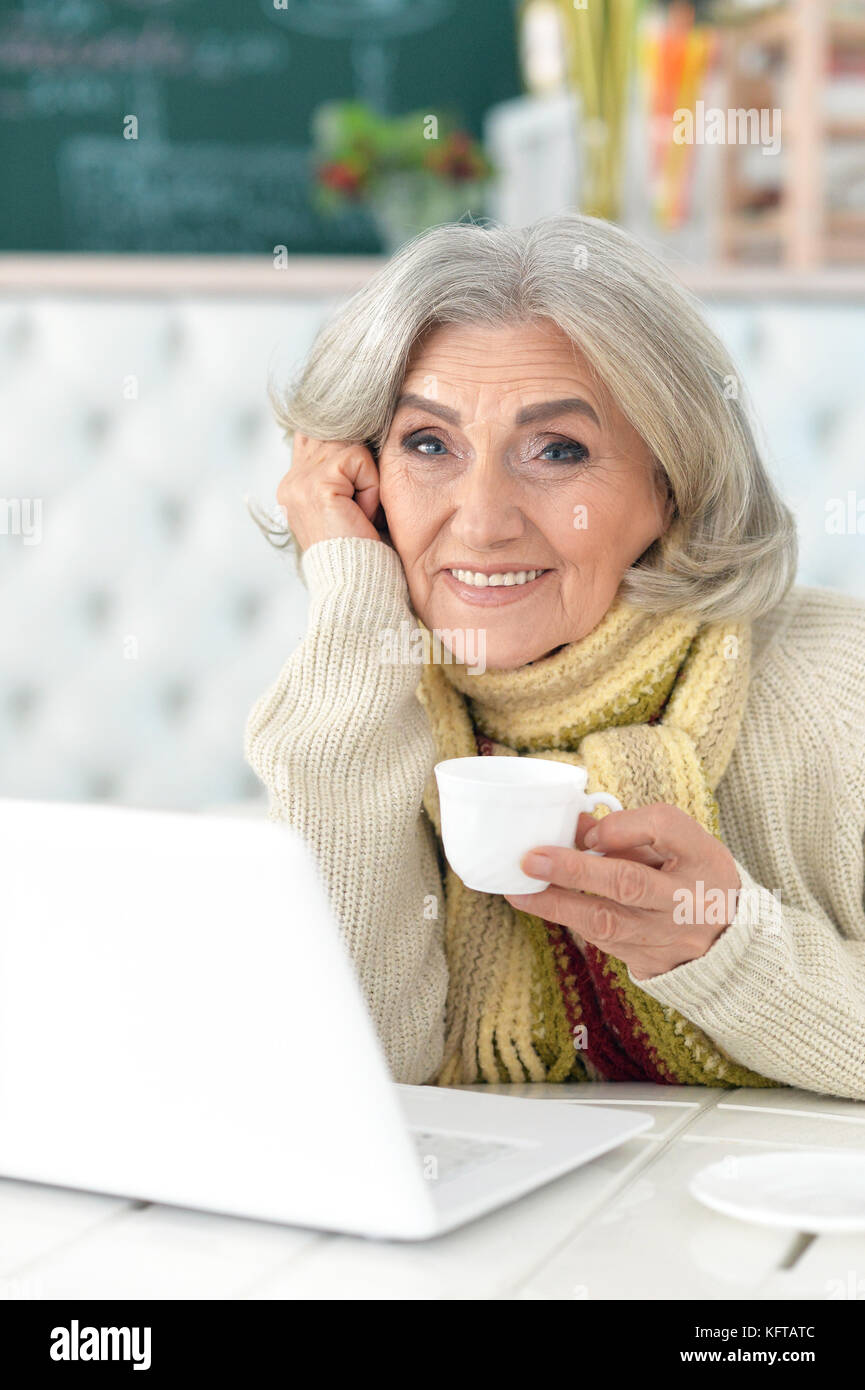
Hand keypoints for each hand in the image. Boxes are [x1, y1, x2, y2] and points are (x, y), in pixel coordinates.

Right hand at [277, 434, 383, 552]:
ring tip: (361, 512)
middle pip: (337, 433)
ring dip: (367, 479)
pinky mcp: (318, 484)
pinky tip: (362, 514)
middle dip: (360, 466)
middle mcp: (291, 480)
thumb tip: (360, 435)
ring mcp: (300, 481)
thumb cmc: (361, 549)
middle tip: (361, 508)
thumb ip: (342, 471)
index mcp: (293, 486)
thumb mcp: (347, 505)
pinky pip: (359, 458)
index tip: (355, 480)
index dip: (344, 446)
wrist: (356, 583)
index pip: (314, 434)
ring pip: (351, 444)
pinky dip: (370, 486)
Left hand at [504, 803, 741, 980]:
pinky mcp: (647, 961)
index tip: (591, 830)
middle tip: (531, 859)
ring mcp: (667, 937)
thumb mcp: (680, 846)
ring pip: (606, 922)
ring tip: (518, 889)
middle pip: (629, 882)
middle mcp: (687, 899)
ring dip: (555, 904)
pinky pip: (601, 940)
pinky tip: (536, 903)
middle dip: (575, 871)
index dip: (623, 825)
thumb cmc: (695, 880)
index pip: (665, 827)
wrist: (728, 947)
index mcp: (702, 857)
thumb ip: (632, 832)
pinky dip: (566, 919)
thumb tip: (576, 825)